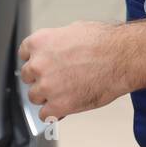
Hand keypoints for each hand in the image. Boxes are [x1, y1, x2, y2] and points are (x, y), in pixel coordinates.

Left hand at [18, 21, 141, 121]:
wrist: (121, 58)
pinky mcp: (58, 105)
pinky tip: (62, 109)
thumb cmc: (104, 42)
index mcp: (40, 42)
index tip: (41, 66)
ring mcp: (46, 86)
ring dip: (46, 97)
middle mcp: (38, 64)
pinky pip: (45, 115)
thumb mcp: (73, 31)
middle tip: (56, 80)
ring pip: (34, 97)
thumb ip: (57, 43)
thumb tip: (57, 50)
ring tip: (63, 93)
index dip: (35, 61)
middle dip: (40, 78)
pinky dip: (53, 114)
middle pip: (27, 77)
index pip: (24, 54)